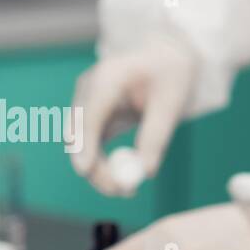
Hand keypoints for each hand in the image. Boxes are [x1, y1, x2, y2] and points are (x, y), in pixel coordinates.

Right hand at [67, 33, 197, 196]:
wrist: (166, 58)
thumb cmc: (170, 75)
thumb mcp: (171, 104)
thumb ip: (156, 137)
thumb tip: (145, 173)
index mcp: (109, 76)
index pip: (90, 112)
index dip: (85, 142)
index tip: (85, 170)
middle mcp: (89, 88)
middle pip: (78, 133)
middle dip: (93, 166)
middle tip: (120, 191)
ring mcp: (86, 102)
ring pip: (80, 145)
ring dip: (98, 171)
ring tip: (126, 190)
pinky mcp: (91, 117)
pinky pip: (89, 147)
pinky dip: (101, 165)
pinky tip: (122, 179)